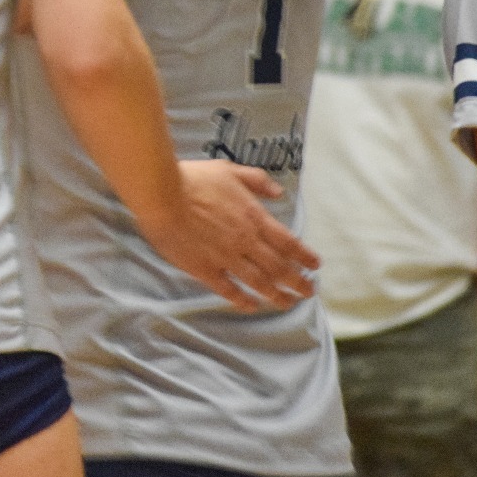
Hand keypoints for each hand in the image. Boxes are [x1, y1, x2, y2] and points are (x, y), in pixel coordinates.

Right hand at [141, 160, 318, 311]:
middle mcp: (246, 241)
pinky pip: (229, 290)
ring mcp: (226, 257)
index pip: (288, 242)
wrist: (161, 195)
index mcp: (254, 217)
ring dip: (277, 295)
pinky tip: (251, 305)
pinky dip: (243, 300)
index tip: (314, 266)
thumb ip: (256, 181)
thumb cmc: (193, 179)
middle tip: (308, 291)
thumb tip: (278, 191)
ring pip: (259, 283)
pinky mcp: (205, 269)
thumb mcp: (229, 171)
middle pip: (279, 267)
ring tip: (287, 303)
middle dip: (297, 282)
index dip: (304, 257)